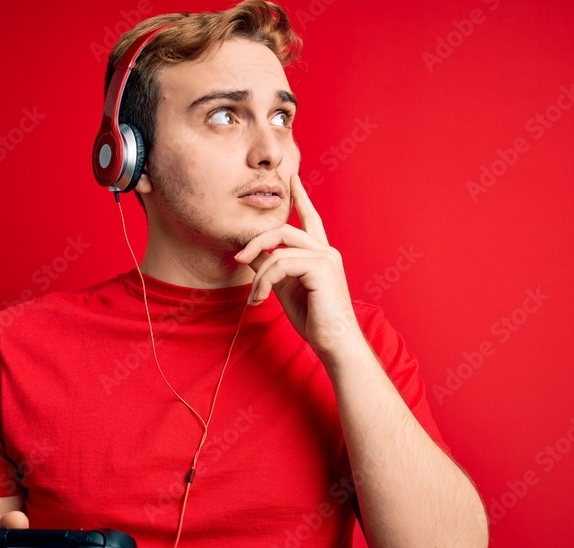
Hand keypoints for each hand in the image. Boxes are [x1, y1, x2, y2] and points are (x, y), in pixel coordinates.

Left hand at [234, 173, 364, 359]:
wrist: (334, 343)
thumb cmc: (315, 321)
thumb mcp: (285, 290)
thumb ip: (271, 269)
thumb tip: (251, 256)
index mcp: (321, 255)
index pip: (310, 219)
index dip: (301, 197)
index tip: (293, 178)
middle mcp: (326, 251)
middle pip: (283, 230)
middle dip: (257, 241)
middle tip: (238, 257)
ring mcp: (325, 257)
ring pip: (278, 249)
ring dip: (259, 275)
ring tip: (254, 297)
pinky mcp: (321, 267)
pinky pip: (280, 263)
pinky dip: (265, 281)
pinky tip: (261, 299)